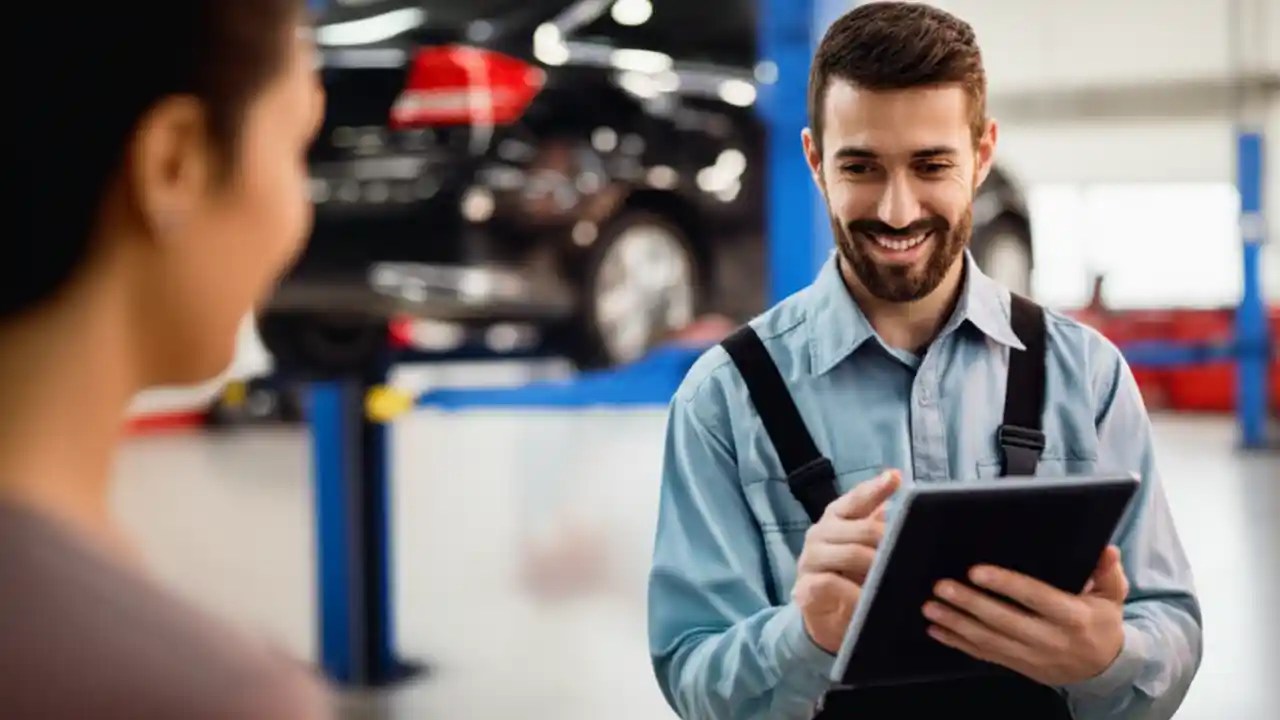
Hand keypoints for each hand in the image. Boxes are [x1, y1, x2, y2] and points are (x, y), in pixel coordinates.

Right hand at [792, 470, 900, 653]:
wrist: (829, 618)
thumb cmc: (852, 576)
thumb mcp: (868, 549)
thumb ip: (879, 522)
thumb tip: (897, 484)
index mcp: (836, 517)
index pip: (857, 498)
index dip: (876, 488)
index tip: (896, 479)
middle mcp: (820, 532)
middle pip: (862, 530)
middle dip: (889, 543)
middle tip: (913, 556)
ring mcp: (810, 559)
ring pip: (851, 554)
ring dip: (877, 569)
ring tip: (898, 579)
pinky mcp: (805, 587)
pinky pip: (832, 584)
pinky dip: (855, 593)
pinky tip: (868, 600)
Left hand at [922, 545, 1128, 686]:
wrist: (1105, 669)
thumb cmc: (1102, 622)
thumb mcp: (1112, 596)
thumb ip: (1107, 572)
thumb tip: (1106, 549)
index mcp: (1073, 617)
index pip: (1036, 598)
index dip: (1006, 584)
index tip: (976, 571)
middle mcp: (1050, 639)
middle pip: (1004, 621)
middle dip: (970, 603)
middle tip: (941, 586)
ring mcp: (1032, 657)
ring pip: (989, 640)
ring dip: (956, 624)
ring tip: (930, 608)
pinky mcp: (1019, 667)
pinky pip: (985, 655)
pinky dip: (958, 643)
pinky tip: (937, 630)